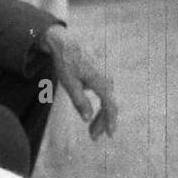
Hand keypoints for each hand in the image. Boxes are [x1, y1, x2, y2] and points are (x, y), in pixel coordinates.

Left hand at [41, 25, 117, 139]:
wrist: (66, 41)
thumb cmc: (66, 61)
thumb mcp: (69, 83)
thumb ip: (79, 101)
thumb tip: (87, 118)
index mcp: (101, 81)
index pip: (110, 106)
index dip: (110, 121)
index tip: (109, 135)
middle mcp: (108, 78)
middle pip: (110, 105)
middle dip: (103, 122)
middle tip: (94, 136)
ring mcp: (107, 74)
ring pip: (108, 99)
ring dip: (102, 114)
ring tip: (92, 128)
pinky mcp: (103, 72)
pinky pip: (105, 92)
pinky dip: (101, 104)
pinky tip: (94, 112)